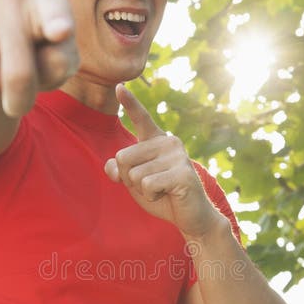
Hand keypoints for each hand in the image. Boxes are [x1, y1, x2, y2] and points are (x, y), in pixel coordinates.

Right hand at [0, 0, 78, 116]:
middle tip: (21, 98)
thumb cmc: (37, 56)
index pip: (53, 11)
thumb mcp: (58, 63)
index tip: (61, 32)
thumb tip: (51, 60)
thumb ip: (62, 62)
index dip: (57, 23)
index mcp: (46, 2)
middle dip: (21, 100)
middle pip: (18, 75)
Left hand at [104, 84, 221, 239]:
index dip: (130, 102)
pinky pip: (147, 184)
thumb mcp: (135, 182)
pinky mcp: (182, 173)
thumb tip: (113, 166)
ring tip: (162, 190)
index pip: (141, 119)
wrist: (190, 217)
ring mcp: (177, 156)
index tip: (119, 86)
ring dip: (142, 189)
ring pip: (134, 174)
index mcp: (157, 140)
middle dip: (130, 178)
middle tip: (152, 185)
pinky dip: (151, 196)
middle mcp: (169, 142)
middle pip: (123, 157)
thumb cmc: (162, 196)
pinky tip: (167, 195)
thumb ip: (121, 171)